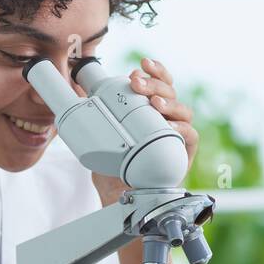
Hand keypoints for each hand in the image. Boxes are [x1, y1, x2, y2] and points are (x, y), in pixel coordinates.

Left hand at [75, 57, 197, 205]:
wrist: (119, 199)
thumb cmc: (113, 167)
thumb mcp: (99, 137)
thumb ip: (93, 118)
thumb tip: (73, 98)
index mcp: (150, 111)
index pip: (158, 84)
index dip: (154, 71)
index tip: (141, 63)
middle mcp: (166, 120)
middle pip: (169, 93)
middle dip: (154, 83)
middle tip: (136, 81)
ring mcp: (176, 137)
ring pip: (182, 110)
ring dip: (167, 102)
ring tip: (152, 101)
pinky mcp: (183, 155)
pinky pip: (190, 136)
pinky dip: (180, 128)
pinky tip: (168, 125)